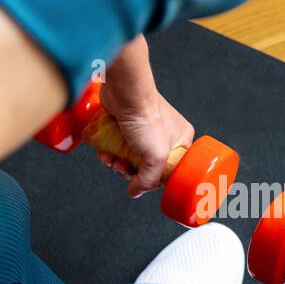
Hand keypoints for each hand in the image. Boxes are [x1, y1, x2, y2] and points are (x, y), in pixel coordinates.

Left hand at [96, 37, 193, 197]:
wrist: (125, 92)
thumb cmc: (147, 117)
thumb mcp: (156, 157)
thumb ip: (148, 180)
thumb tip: (136, 191)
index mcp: (180, 141)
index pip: (169, 171)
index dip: (153, 180)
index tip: (141, 181)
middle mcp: (163, 135)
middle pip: (145, 166)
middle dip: (129, 171)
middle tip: (122, 167)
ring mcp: (143, 130)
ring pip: (129, 157)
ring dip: (116, 162)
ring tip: (110, 158)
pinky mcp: (125, 125)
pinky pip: (117, 146)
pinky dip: (109, 151)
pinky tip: (104, 151)